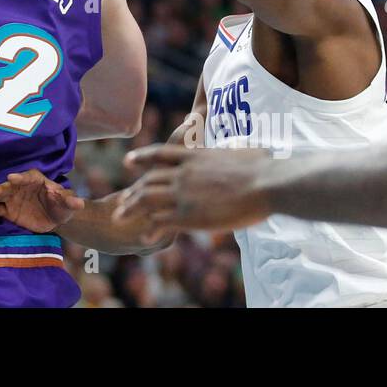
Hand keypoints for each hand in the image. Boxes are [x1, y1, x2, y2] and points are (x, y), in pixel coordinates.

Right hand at [0, 169, 84, 232]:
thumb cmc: (62, 205)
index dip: (20, 178)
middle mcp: (21, 187)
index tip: (12, 178)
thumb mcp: (68, 204)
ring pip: (0, 195)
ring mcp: (14, 198)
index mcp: (36, 180)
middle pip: (9, 186)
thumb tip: (79, 203)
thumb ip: (71, 202)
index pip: (27, 177)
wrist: (55, 217)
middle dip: (0, 187)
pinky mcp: (9, 211)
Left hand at [115, 144, 272, 233]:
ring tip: (120, 217)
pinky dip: (151, 230)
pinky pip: (162, 222)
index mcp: (194, 156)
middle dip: (134, 190)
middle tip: (123, 199)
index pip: (160, 154)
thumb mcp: (241, 151)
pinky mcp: (189, 215)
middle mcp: (183, 173)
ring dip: (132, 208)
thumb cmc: (263, 167)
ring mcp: (183, 194)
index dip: (142, 157)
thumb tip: (245, 148)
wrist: (266, 184)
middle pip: (149, 180)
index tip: (128, 161)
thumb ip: (233, 152)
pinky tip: (146, 237)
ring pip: (147, 200)